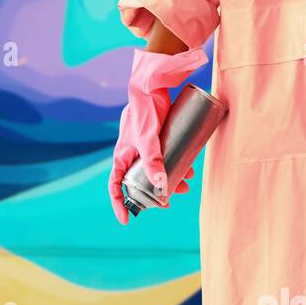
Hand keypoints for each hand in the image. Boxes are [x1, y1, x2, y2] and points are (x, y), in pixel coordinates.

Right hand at [108, 47, 207, 224]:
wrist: (153, 83)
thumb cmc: (145, 109)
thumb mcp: (148, 138)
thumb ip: (153, 161)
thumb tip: (161, 187)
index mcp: (122, 156)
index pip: (115, 186)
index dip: (120, 204)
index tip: (127, 221)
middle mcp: (132, 154)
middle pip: (141, 182)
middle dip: (155, 194)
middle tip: (169, 202)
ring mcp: (147, 147)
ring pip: (156, 171)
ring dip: (170, 181)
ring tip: (186, 185)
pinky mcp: (160, 139)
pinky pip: (167, 158)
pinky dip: (176, 166)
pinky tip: (190, 169)